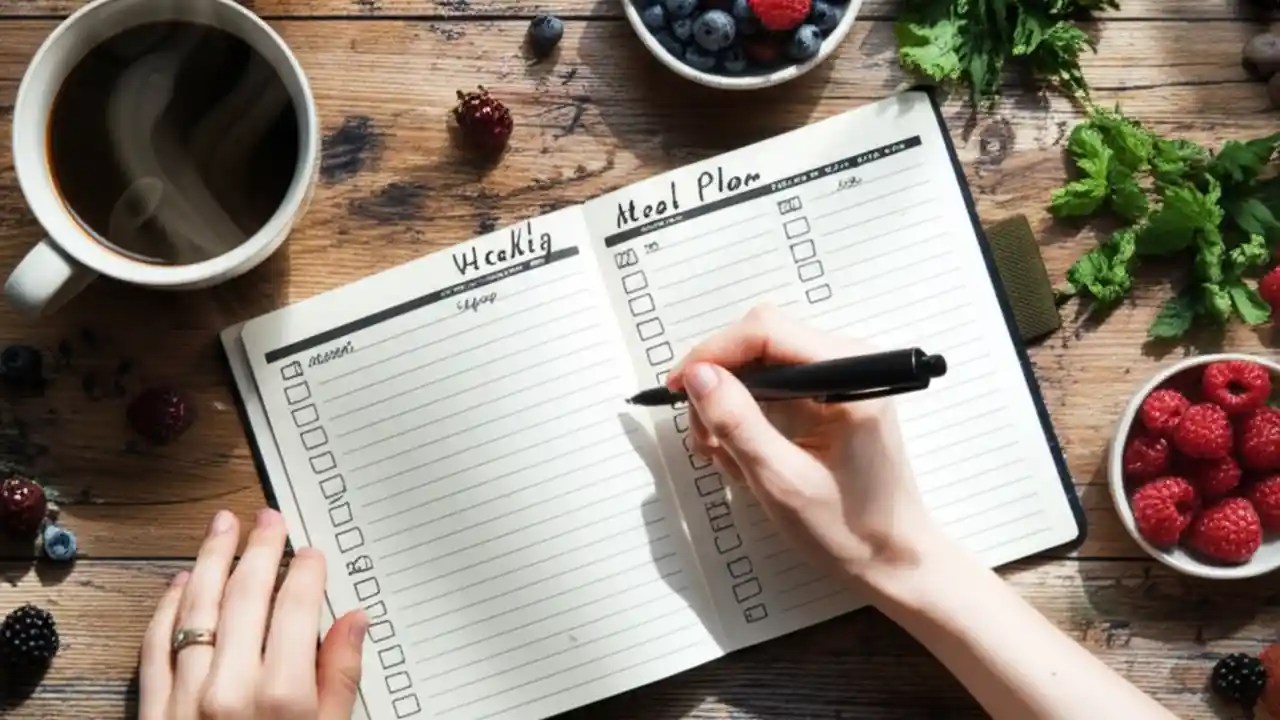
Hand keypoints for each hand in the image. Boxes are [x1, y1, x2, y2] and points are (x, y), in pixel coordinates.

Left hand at [139, 509, 366, 719]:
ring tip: (221, 529)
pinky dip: (168, 607)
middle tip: (268, 520)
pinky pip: (157, 644)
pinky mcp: (153, 710)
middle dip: (260, 550)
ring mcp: (187, 696)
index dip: (306, 573)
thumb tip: (355, 623)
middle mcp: (231, 689)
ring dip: (211, 561)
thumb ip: (340, 678)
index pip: (296, 609)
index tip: (311, 554)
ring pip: (197, 609)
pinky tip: (182, 582)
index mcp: (283, 695)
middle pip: (245, 597)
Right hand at [669, 306, 943, 590]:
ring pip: (758, 365)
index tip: (679, 386)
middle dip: (720, 386)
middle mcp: (848, 365)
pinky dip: (745, 418)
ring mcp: (837, 380)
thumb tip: (698, 376)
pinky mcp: (826, 397)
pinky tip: (745, 456)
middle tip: (706, 439)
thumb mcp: (782, 481)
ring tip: (728, 458)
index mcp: (850, 377)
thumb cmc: (849, 529)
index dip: (714, 352)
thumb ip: (738, 424)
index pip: (766, 330)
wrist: (890, 559)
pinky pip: (770, 387)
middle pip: (758, 342)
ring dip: (730, 407)